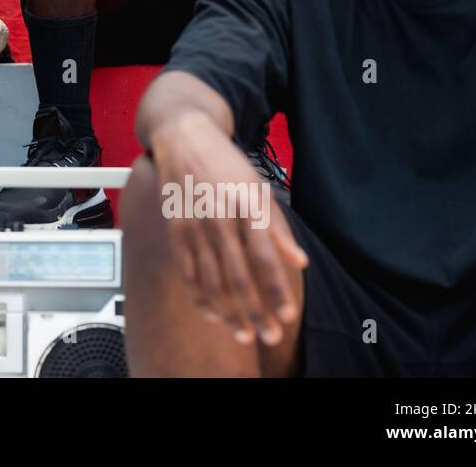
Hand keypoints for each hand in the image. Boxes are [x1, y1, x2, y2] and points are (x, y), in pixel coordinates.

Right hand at [149, 115, 307, 346]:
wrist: (183, 137)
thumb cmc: (226, 163)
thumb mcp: (259, 188)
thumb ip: (278, 227)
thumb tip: (299, 261)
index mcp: (246, 207)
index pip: (264, 259)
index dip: (276, 291)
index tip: (287, 315)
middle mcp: (219, 219)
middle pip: (238, 278)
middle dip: (256, 313)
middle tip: (269, 337)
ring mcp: (194, 226)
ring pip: (211, 281)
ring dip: (228, 313)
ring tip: (243, 334)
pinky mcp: (176, 230)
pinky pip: (187, 272)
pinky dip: (199, 297)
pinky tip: (212, 314)